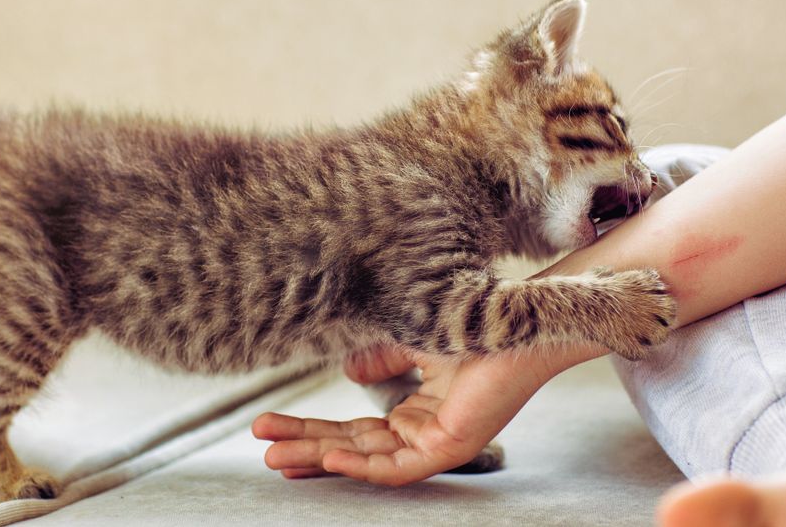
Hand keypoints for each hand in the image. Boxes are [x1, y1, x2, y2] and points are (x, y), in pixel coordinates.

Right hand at [252, 342, 601, 484]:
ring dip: (321, 459)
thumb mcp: (411, 340)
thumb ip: (381, 359)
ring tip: (279, 456)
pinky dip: (362, 465)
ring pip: (369, 461)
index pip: (354, 431)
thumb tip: (348, 374)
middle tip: (263, 445)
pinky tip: (329, 458)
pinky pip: (401, 466)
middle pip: (353, 448)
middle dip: (305, 447)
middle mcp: (425, 430)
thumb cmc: (478, 326)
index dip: (311, 430)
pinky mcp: (455, 445)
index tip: (270, 427)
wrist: (523, 318)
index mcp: (417, 411)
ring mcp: (439, 440)